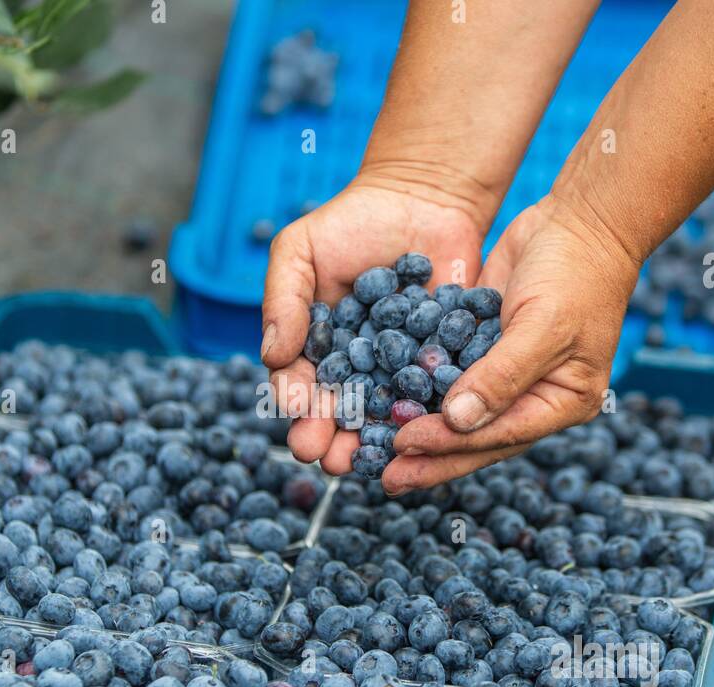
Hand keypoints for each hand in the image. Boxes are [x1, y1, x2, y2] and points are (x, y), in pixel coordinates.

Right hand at [261, 175, 487, 474]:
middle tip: (331, 460)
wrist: (424, 198)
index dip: (296, 406)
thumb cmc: (351, 222)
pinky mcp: (442, 364)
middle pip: (339, 413)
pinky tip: (423, 431)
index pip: (299, 385)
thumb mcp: (300, 249)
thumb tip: (271, 354)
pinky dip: (427, 414)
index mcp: (314, 350)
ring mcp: (399, 371)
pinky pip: (433, 394)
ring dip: (374, 442)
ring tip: (369, 461)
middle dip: (332, 440)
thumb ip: (282, 298)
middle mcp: (355, 369)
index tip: (298, 418)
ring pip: (383, 415)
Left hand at [384, 195, 640, 493]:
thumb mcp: (543, 325)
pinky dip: (417, 387)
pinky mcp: (482, 347)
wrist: (581, 219)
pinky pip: (446, 375)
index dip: (449, 444)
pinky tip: (383, 398)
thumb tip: (458, 420)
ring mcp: (506, 375)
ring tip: (375, 449)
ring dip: (418, 428)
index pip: (499, 435)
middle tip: (383, 476)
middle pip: (475, 437)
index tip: (403, 445)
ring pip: (457, 412)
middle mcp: (534, 398)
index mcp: (561, 402)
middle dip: (428, 456)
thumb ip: (502, 375)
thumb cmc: (576, 272)